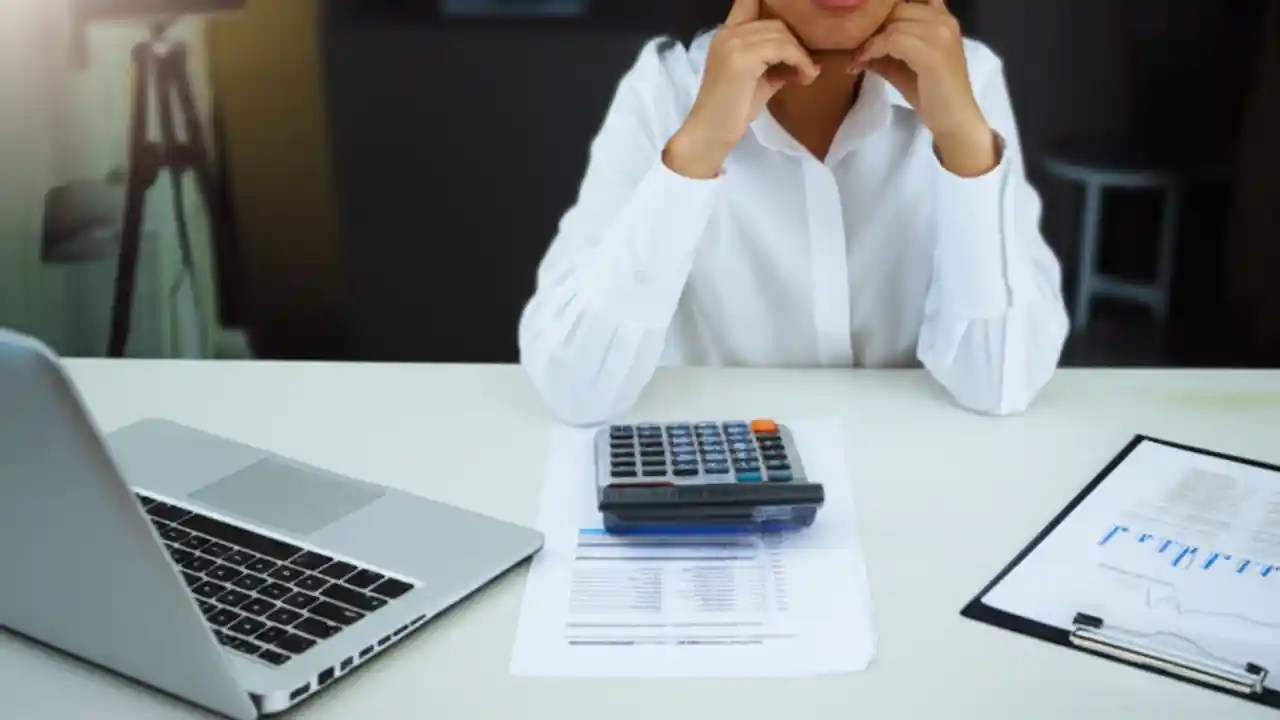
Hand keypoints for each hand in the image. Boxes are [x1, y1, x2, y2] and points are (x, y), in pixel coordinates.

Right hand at [663, 0, 819, 178]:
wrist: (711, 133)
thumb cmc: (733, 110)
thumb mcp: (759, 78)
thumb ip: (776, 61)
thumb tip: (806, 58)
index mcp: (727, 33)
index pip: (749, 0)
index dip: (772, 4)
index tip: (790, 35)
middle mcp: (728, 32)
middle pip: (776, 22)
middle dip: (796, 44)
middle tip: (806, 68)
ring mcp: (733, 43)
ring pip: (782, 34)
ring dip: (801, 56)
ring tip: (806, 75)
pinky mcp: (742, 58)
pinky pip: (783, 49)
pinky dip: (799, 62)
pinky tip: (803, 78)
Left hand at [850, 0, 998, 176]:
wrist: (955, 120)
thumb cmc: (931, 94)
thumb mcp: (901, 66)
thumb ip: (882, 50)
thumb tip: (854, 44)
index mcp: (941, 17)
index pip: (903, 3)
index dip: (881, 16)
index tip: (865, 37)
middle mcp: (944, 19)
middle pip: (895, 8)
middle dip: (872, 27)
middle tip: (857, 49)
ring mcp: (941, 34)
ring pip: (892, 23)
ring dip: (870, 41)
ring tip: (859, 59)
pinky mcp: (933, 53)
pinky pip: (893, 40)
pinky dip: (874, 50)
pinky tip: (864, 63)